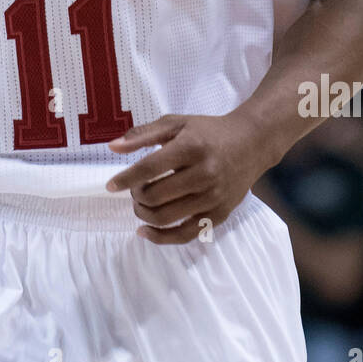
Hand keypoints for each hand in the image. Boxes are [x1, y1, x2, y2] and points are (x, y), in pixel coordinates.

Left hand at [105, 112, 272, 244]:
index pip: (150, 168)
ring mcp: (213, 197)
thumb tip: (112, 148)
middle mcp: (204, 174)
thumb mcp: (176, 124)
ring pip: (166, 217)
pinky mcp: (219, 214)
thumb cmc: (208, 132)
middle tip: (135, 190)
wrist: (251, 143)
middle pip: (156, 195)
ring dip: (144, 214)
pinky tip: (145, 231)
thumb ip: (143, 135)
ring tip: (140, 205)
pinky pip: (186, 234)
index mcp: (191, 147)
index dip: (126, 179)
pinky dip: (162, 237)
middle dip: (136, 196)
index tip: (111, 185)